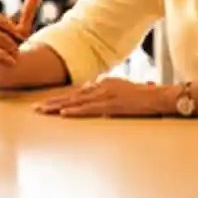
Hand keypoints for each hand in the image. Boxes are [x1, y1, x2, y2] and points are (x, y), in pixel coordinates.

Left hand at [35, 77, 170, 117]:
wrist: (161, 96)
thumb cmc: (145, 96)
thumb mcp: (123, 91)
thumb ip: (109, 92)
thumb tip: (97, 95)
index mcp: (104, 83)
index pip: (78, 92)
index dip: (61, 98)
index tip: (47, 103)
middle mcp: (102, 86)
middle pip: (72, 95)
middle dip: (53, 102)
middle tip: (36, 108)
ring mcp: (106, 94)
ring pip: (76, 101)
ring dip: (58, 106)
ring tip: (43, 111)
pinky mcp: (112, 105)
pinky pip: (90, 109)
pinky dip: (75, 111)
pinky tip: (63, 113)